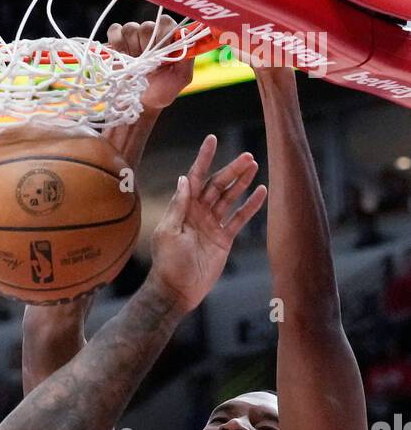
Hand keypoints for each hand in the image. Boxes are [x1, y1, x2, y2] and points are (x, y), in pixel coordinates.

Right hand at [107, 18, 195, 120]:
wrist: (139, 105)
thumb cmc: (161, 91)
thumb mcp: (181, 78)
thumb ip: (188, 57)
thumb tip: (186, 39)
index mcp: (168, 39)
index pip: (165, 22)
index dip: (162, 34)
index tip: (161, 52)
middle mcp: (151, 35)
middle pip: (146, 26)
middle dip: (146, 46)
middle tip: (147, 63)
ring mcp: (133, 37)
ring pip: (130, 28)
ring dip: (131, 48)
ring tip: (135, 64)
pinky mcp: (117, 42)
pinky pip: (115, 30)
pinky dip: (116, 41)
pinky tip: (121, 56)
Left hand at [149, 135, 266, 312]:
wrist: (178, 290)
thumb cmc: (168, 262)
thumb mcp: (168, 232)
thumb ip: (178, 205)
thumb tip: (184, 179)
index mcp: (183, 208)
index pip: (194, 177)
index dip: (203, 159)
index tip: (212, 139)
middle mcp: (199, 212)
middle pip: (217, 185)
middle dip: (231, 170)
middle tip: (247, 157)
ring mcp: (212, 224)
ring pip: (230, 198)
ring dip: (242, 183)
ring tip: (254, 166)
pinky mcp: (224, 238)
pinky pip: (239, 219)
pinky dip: (250, 206)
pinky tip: (262, 192)